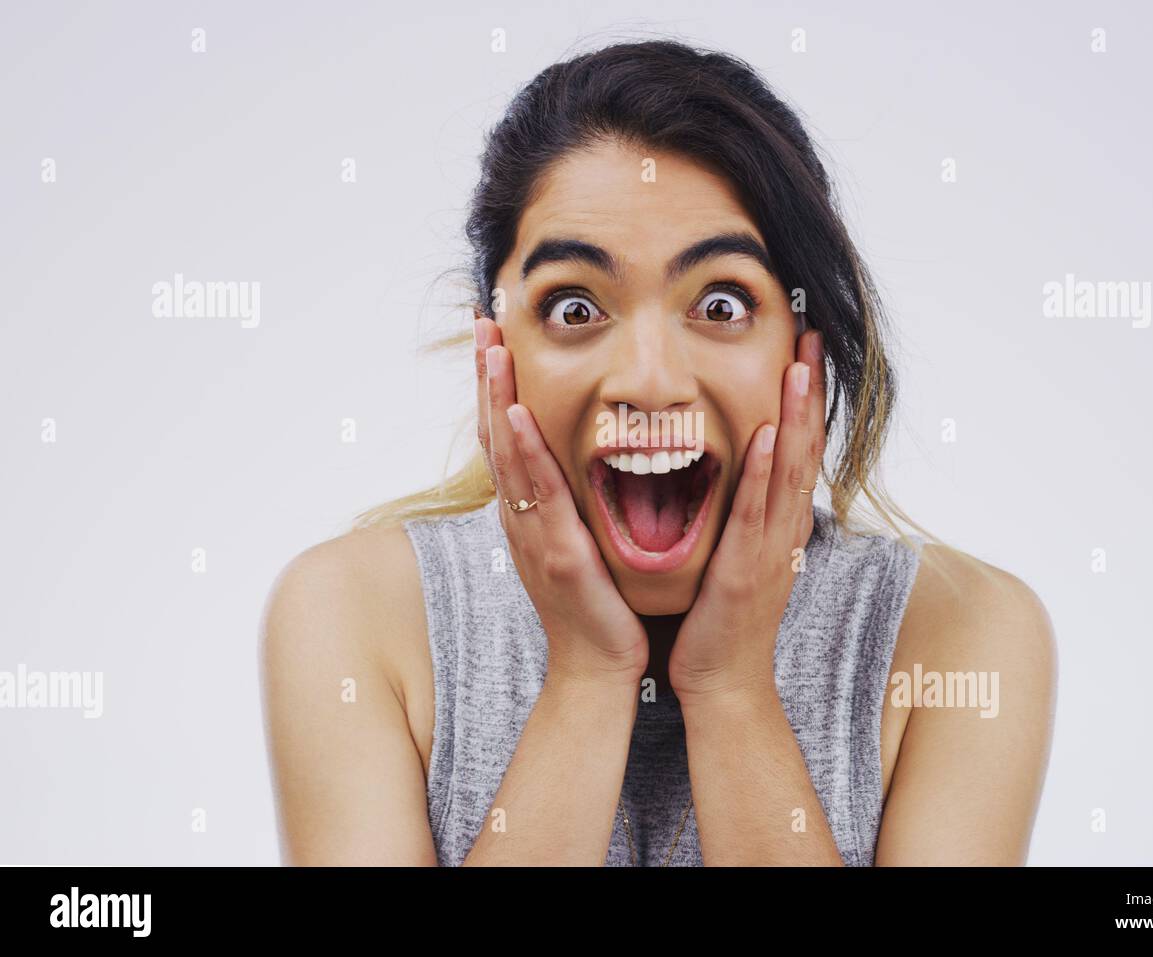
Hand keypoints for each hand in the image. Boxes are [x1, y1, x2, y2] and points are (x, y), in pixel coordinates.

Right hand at [475, 316, 649, 688]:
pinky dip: (525, 452)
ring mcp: (532, 534)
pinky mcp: (557, 554)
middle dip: (487, 375)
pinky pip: (538, 494)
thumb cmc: (598, 606)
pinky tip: (519, 414)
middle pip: (496, 432)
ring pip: (508, 453)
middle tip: (484, 319)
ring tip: (491, 346)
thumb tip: (583, 461)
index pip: (507, 434)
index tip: (496, 335)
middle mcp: (521, 516)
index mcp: (530, 511)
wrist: (599, 668)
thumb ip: (576, 503)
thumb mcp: (582, 542)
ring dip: (497, 397)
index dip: (497, 385)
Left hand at [667, 329, 825, 705]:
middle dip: (810, 392)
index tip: (804, 352)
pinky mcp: (747, 571)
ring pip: (789, 472)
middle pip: (805, 449)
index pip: (798, 450)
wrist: (722, 682)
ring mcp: (771, 550)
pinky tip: (769, 433)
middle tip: (812, 337)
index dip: (806, 401)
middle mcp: (784, 531)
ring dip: (798, 416)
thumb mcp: (735, 556)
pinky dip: (766, 472)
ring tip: (800, 365)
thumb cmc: (720, 621)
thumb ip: (738, 515)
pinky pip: (757, 513)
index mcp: (779, 526)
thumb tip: (732, 474)